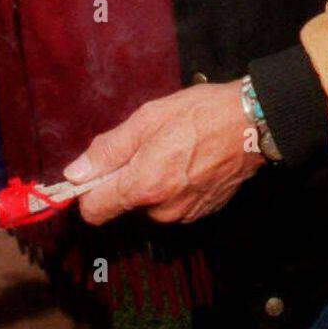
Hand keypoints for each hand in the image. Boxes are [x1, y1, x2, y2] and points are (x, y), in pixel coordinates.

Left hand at [63, 80, 263, 226]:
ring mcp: (185, 214)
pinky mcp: (203, 212)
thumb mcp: (146, 119)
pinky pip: (173, 203)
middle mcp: (163, 209)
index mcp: (144, 186)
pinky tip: (189, 160)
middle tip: (147, 144)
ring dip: (152, 180)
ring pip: (150, 202)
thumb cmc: (200, 114)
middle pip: (124, 203)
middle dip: (127, 177)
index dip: (87, 191)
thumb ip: (109, 149)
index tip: (92, 172)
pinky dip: (174, 185)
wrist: (252, 124)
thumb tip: (75, 173)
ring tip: (172, 148)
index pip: (95, 212)